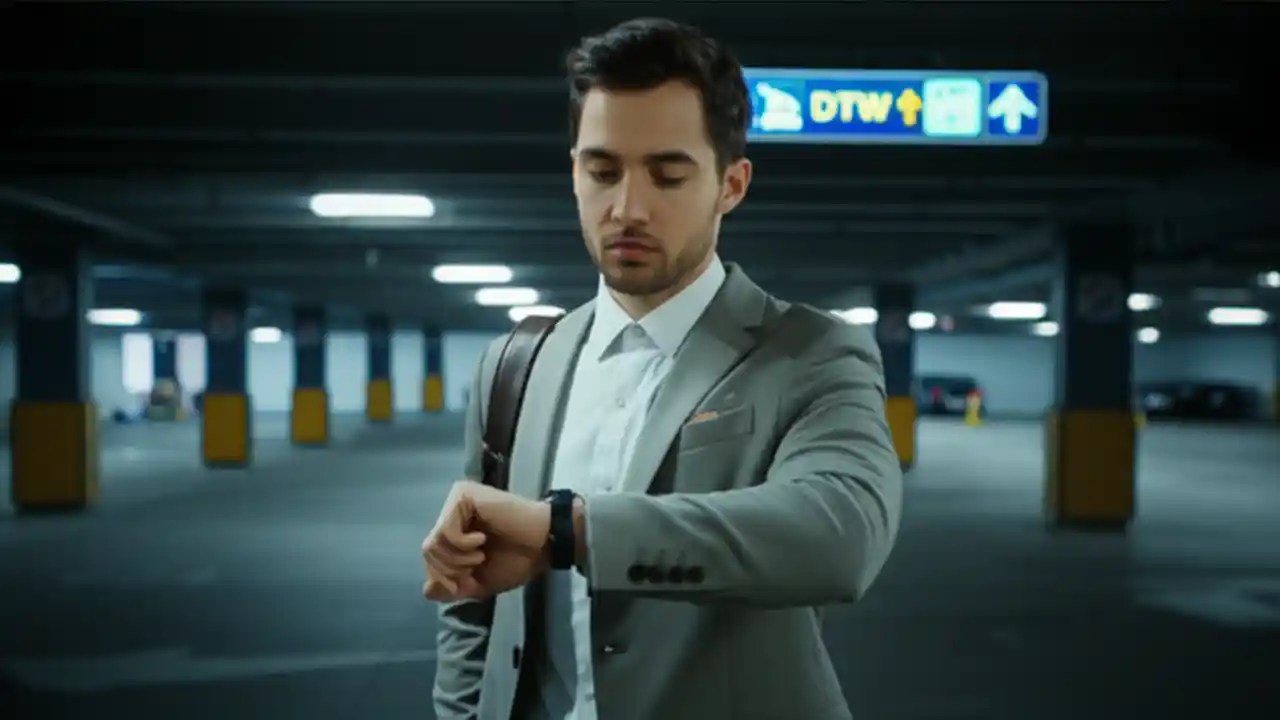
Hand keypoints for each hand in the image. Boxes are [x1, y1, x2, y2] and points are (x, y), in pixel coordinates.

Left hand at [421, 480, 551, 601]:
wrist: (543, 544)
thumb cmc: (516, 561)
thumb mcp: (478, 583)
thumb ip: (451, 587)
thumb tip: (427, 589)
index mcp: (453, 531)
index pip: (430, 560)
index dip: (446, 579)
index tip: (470, 579)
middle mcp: (450, 513)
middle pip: (429, 552)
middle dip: (453, 570)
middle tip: (479, 563)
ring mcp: (454, 502)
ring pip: (433, 544)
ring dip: (459, 559)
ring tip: (481, 554)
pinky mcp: (462, 496)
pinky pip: (445, 532)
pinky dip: (462, 545)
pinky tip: (481, 539)